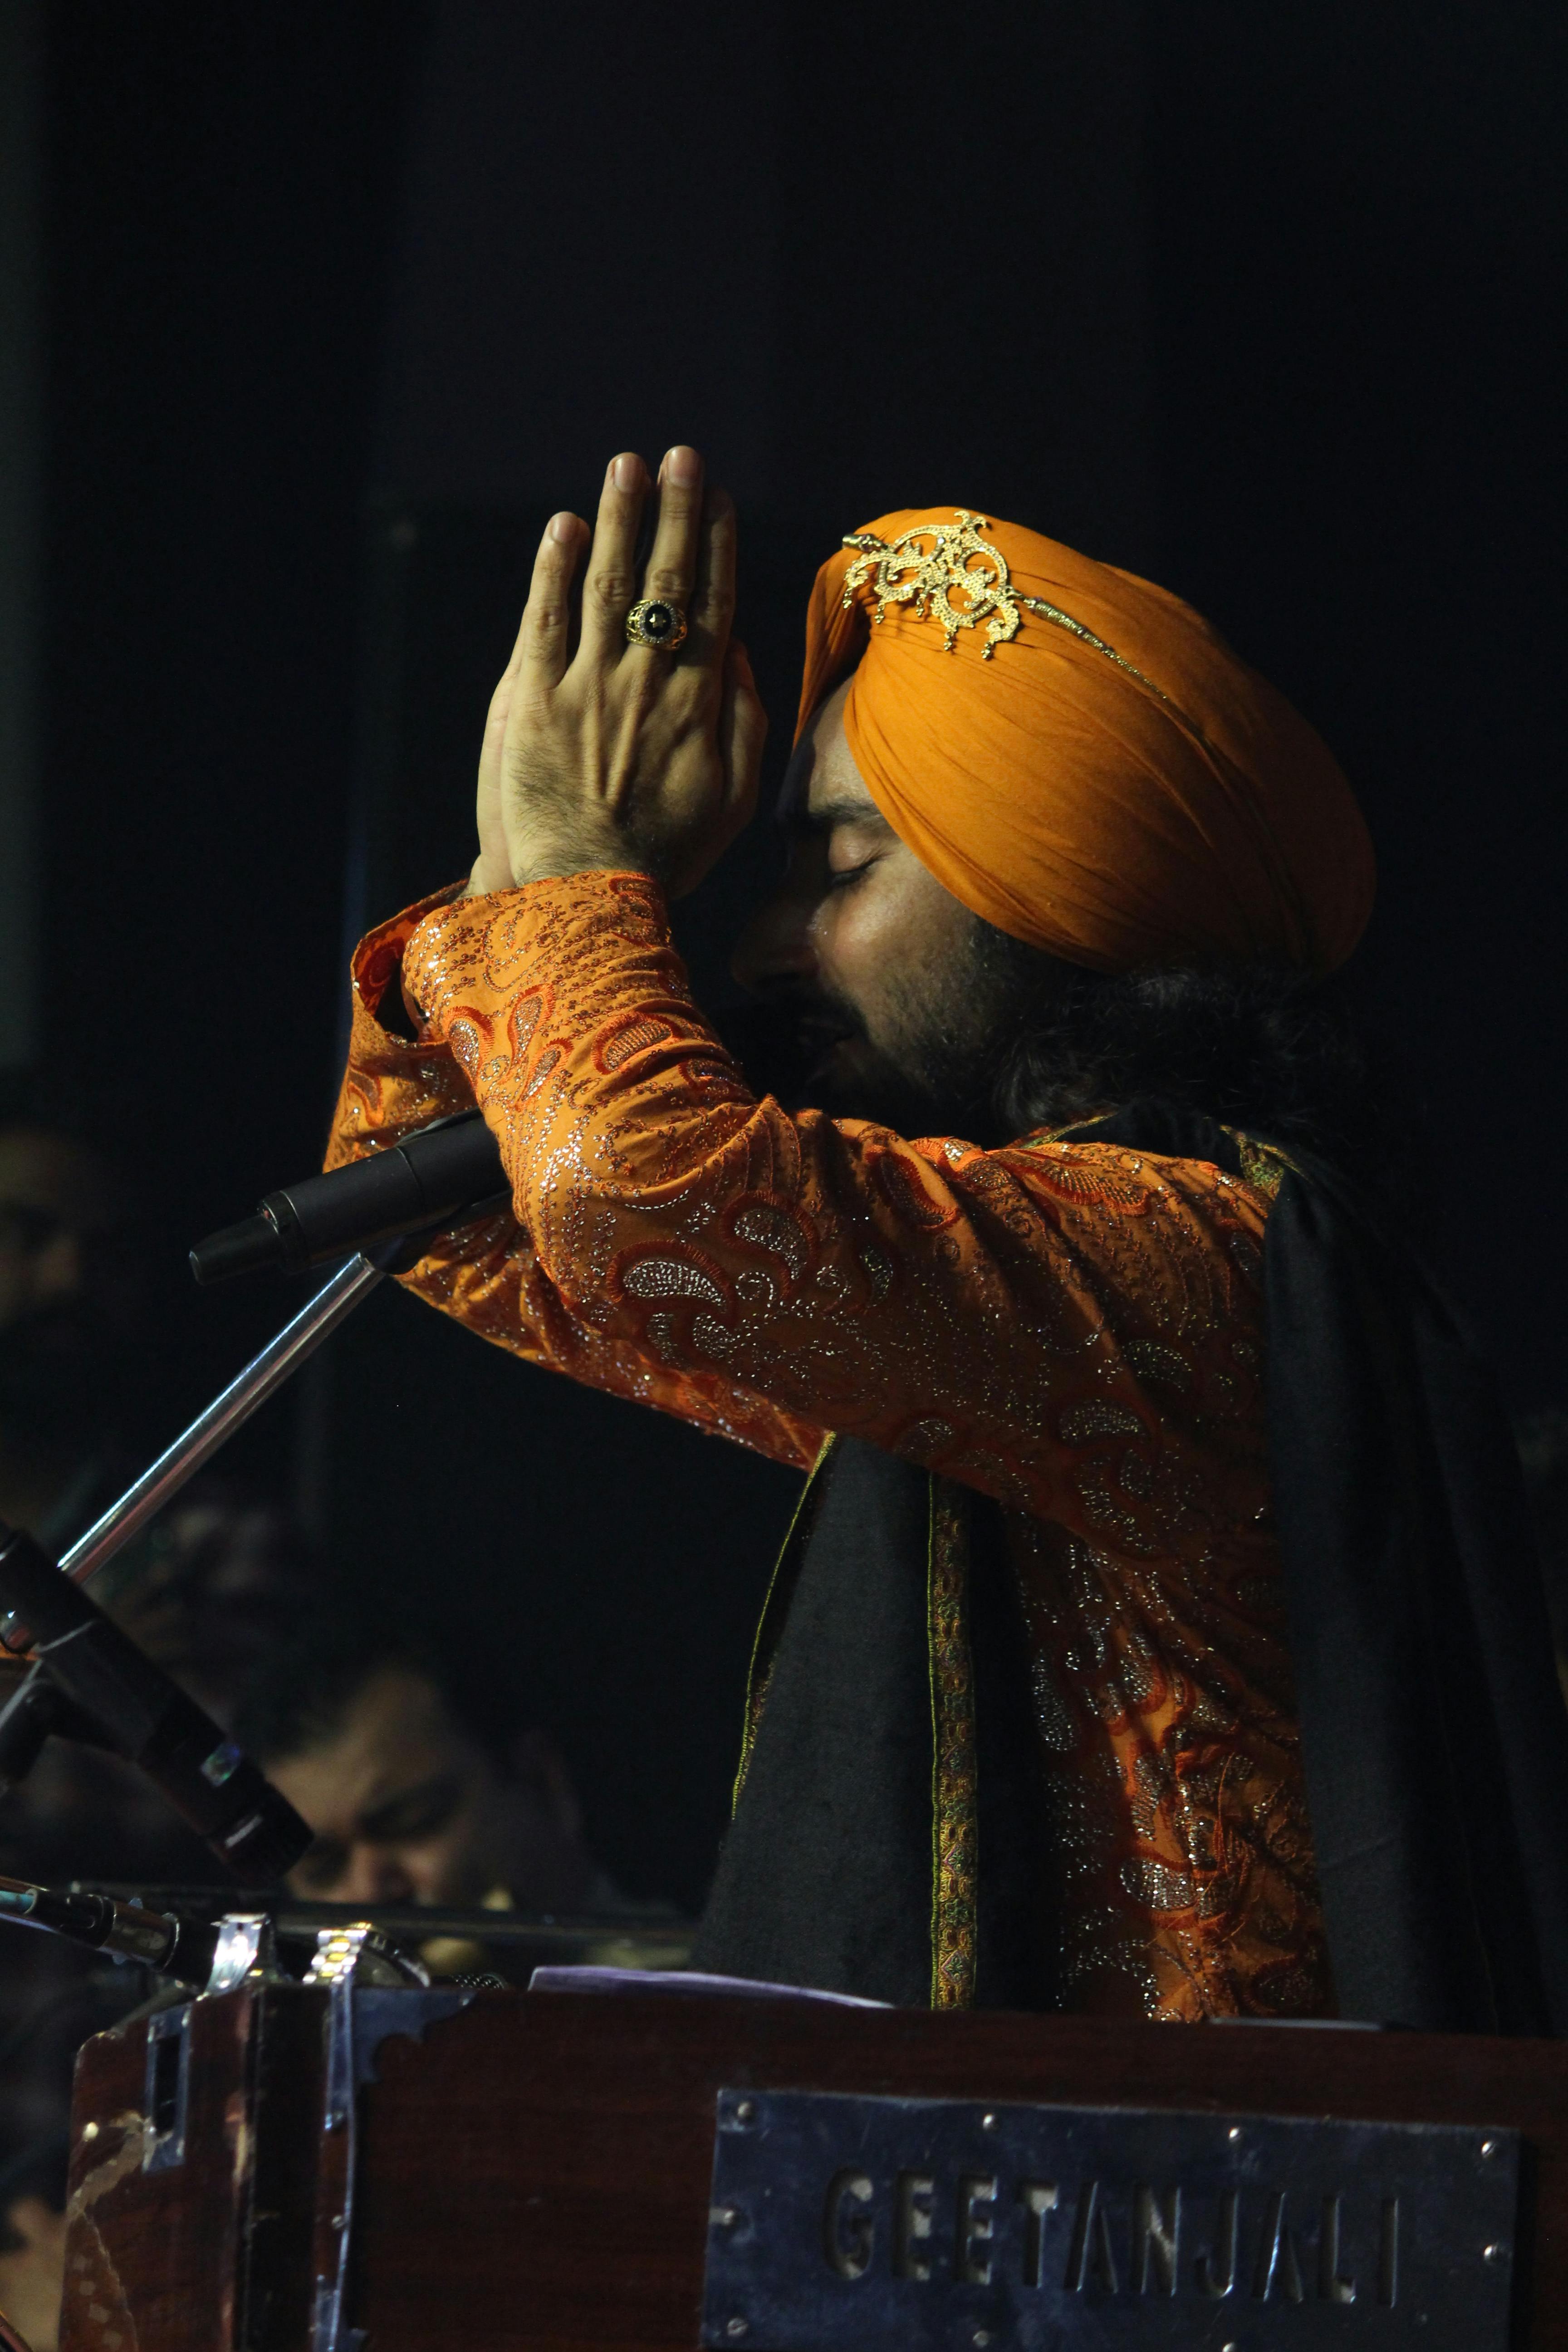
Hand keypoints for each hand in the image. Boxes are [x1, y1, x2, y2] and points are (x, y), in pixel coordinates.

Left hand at [469, 445, 766, 899]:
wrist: (588, 894)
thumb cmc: (668, 855)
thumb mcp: (735, 801)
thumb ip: (746, 723)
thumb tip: (738, 651)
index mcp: (700, 704)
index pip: (712, 604)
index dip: (715, 546)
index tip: (718, 499)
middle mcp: (648, 683)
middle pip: (666, 581)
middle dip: (675, 512)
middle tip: (681, 456)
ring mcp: (590, 688)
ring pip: (608, 585)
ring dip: (620, 519)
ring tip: (628, 465)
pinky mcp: (535, 701)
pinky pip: (547, 621)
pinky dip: (557, 570)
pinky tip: (566, 527)